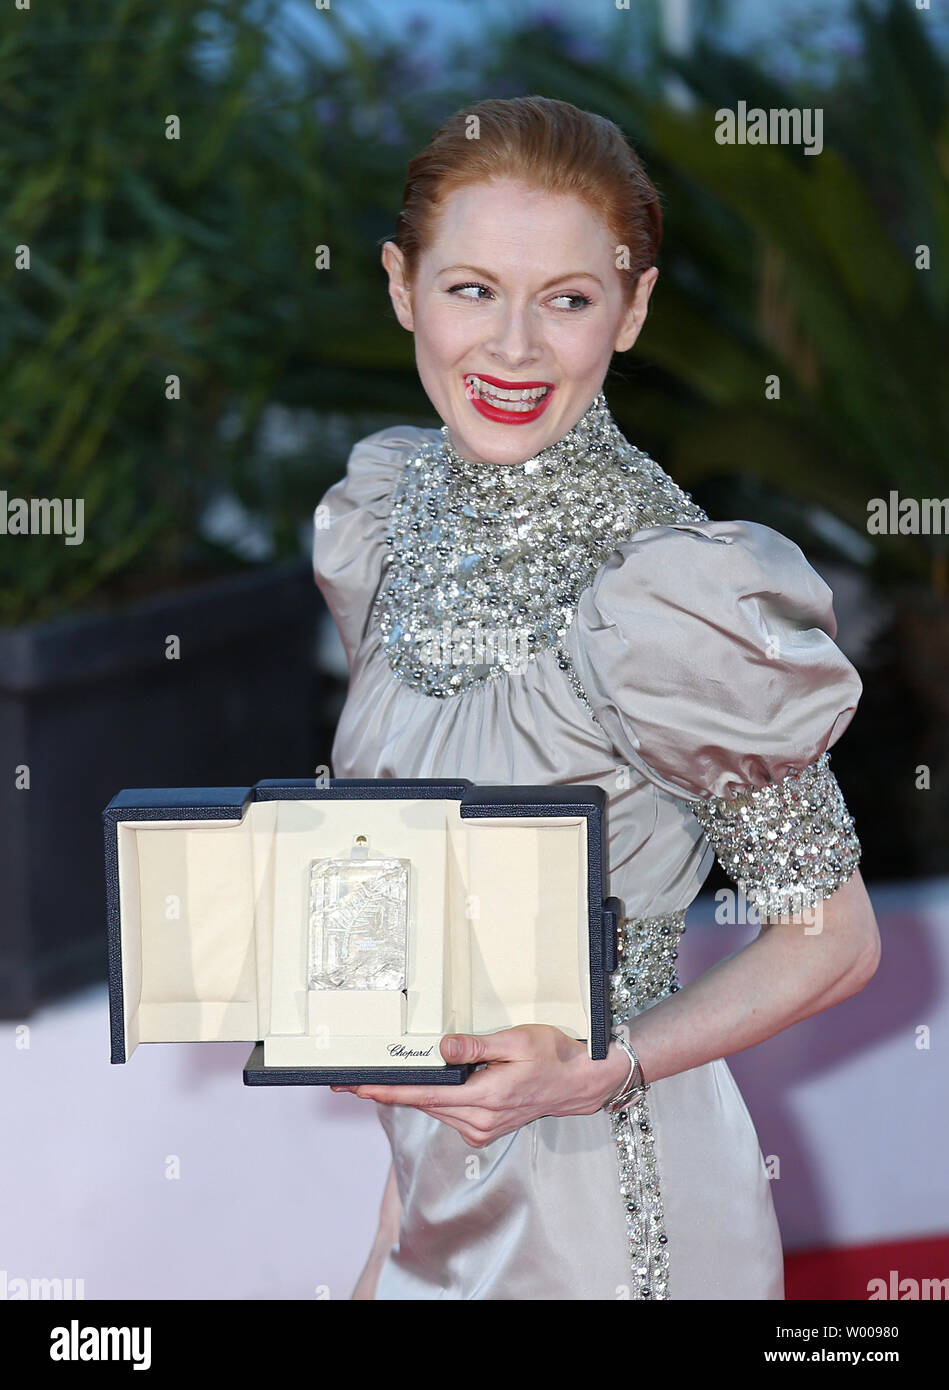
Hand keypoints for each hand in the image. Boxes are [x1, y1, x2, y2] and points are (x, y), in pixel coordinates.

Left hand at [330, 1024, 630, 1147]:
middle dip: (388, 1092)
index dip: (389, 1092)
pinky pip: (448, 1112)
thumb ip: (477, 1045)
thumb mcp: (517, 1040)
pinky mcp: (484, 1130)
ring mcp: (482, 1129)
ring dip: (410, 1096)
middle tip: (352, 1081)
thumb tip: (443, 1048)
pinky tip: (427, 1084)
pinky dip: (433, 1099)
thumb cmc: (552, 1056)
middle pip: (423, 1105)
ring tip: (379, 1081)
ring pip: (434, 1109)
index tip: (360, 1088)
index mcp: (486, 1098)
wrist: (578, 1083)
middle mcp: (480, 1120)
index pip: (425, 1096)